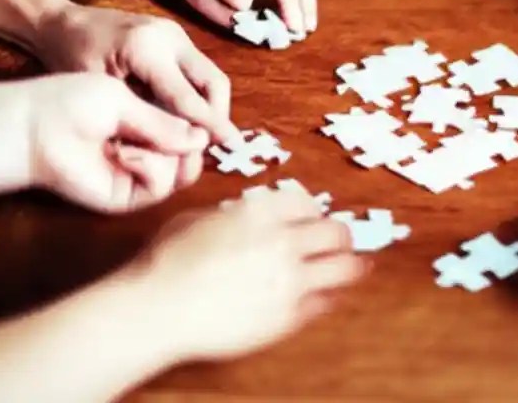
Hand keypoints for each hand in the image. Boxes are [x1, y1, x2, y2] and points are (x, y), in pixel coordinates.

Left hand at [26, 73, 207, 212]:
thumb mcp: (125, 100)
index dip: (212, 125)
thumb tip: (204, 140)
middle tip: (188, 136)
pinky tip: (123, 152)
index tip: (226, 131)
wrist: (32, 123)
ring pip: (185, 169)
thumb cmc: (73, 98)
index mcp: (153, 114)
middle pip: (197, 150)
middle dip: (194, 142)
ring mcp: (141, 169)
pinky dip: (150, 165)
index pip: (195, 122)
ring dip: (169, 152)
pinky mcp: (127, 193)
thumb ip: (164, 122)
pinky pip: (161, 183)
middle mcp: (152, 143)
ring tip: (134, 141)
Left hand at [31, 2, 237, 140]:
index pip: (188, 96)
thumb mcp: (100, 93)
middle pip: (214, 82)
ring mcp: (175, 34)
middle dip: (218, 115)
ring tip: (200, 135)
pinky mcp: (174, 37)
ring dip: (211, 107)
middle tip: (213, 144)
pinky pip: (198, 71)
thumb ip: (140, 114)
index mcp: (146, 49)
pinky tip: (188, 117)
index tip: (230, 146)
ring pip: (211, 76)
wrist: (61, 24)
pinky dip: (199, 96)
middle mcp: (170, 37)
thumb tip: (177, 142)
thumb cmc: (69, 59)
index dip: (209, 124)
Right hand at [133, 189, 364, 359]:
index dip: (311, 211)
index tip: (313, 218)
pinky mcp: (288, 316)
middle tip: (344, 241)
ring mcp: (290, 280)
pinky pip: (324, 303)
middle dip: (342, 236)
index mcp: (260, 212)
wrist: (159, 309)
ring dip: (352, 265)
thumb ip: (234, 218)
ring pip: (344, 268)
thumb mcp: (199, 220)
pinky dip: (328, 297)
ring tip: (358, 266)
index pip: (306, 202)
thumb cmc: (168, 263)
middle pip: (336, 232)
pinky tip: (327, 296)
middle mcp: (283, 241)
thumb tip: (246, 222)